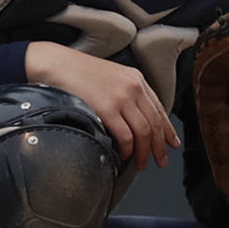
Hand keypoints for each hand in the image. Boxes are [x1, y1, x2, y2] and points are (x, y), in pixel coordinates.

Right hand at [25, 41, 180, 168]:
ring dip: (144, 152)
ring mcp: (121, 98)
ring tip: (142, 163)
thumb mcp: (110, 76)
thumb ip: (125, 93)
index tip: (171, 143)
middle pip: (155, 123)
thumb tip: (133, 119)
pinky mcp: (107, 109)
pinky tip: (125, 155)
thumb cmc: (77, 71)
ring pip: (144, 132)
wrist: (56, 63)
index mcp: (136, 79)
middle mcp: (133, 87)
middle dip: (159, 146)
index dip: (167, 130)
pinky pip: (126, 136)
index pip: (159, 109)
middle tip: (160, 160)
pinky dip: (128, 150)